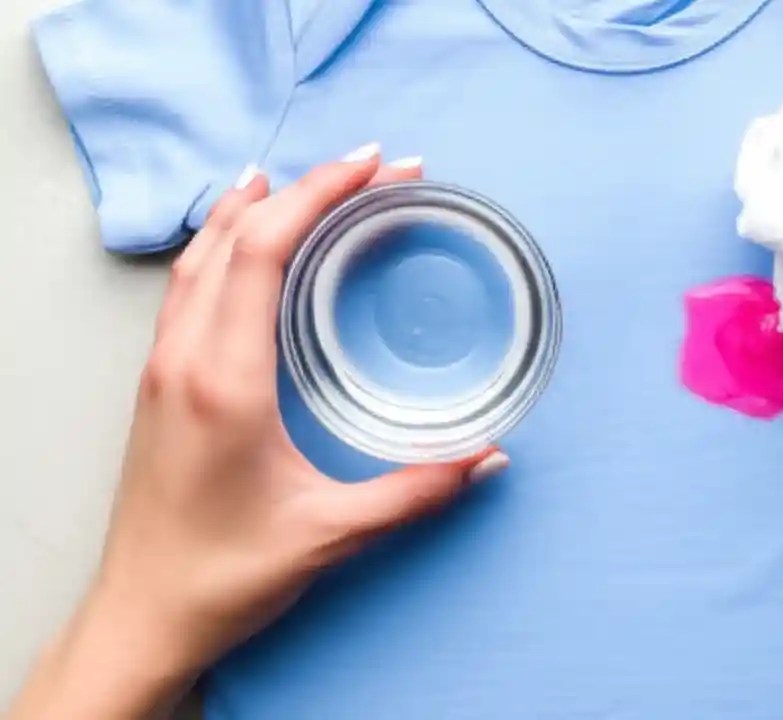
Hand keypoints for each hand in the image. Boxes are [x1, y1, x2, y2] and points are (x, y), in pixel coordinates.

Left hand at [8, 151, 504, 718]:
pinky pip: (188, 284)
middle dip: (306, 188)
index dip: (319, 195)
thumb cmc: (224, 575)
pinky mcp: (159, 384)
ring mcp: (162, 368)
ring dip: (256, 207)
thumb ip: (415, 492)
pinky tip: (245, 240)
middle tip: (374, 167)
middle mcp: (183, 359)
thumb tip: (488, 457)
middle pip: (234, 236)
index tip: (374, 165)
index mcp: (223, 380)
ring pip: (201, 254)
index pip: (263, 251)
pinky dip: (224, 242)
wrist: (141, 615)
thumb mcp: (330, 533)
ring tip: (308, 179)